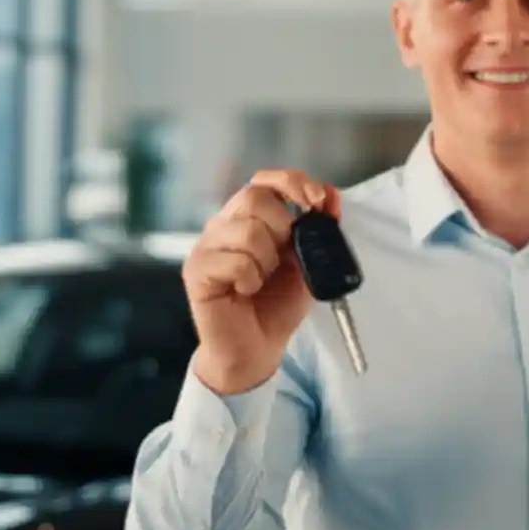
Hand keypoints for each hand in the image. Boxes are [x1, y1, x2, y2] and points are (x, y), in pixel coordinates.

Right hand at [183, 169, 340, 394]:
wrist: (257, 349)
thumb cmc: (276, 305)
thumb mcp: (308, 263)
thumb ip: (319, 229)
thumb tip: (332, 194)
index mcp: (248, 217)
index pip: (264, 180)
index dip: (291, 182)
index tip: (317, 201)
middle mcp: (223, 224)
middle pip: (254, 197)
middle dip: (283, 226)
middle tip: (283, 256)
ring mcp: (206, 246)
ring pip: (247, 231)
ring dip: (267, 260)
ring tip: (262, 279)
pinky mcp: (196, 271)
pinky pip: (235, 262)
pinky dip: (251, 279)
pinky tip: (246, 291)